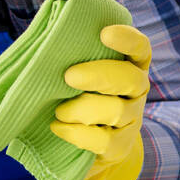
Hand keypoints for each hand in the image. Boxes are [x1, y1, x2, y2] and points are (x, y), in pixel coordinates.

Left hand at [49, 24, 150, 179]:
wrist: (91, 145)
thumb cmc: (76, 95)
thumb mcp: (78, 74)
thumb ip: (69, 58)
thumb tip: (40, 40)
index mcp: (129, 66)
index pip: (139, 48)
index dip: (127, 39)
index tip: (105, 33)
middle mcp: (137, 91)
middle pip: (130, 79)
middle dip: (99, 76)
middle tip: (69, 76)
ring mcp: (132, 120)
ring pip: (116, 111)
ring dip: (81, 109)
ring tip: (59, 110)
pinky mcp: (121, 147)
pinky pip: (104, 141)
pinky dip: (76, 134)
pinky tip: (58, 127)